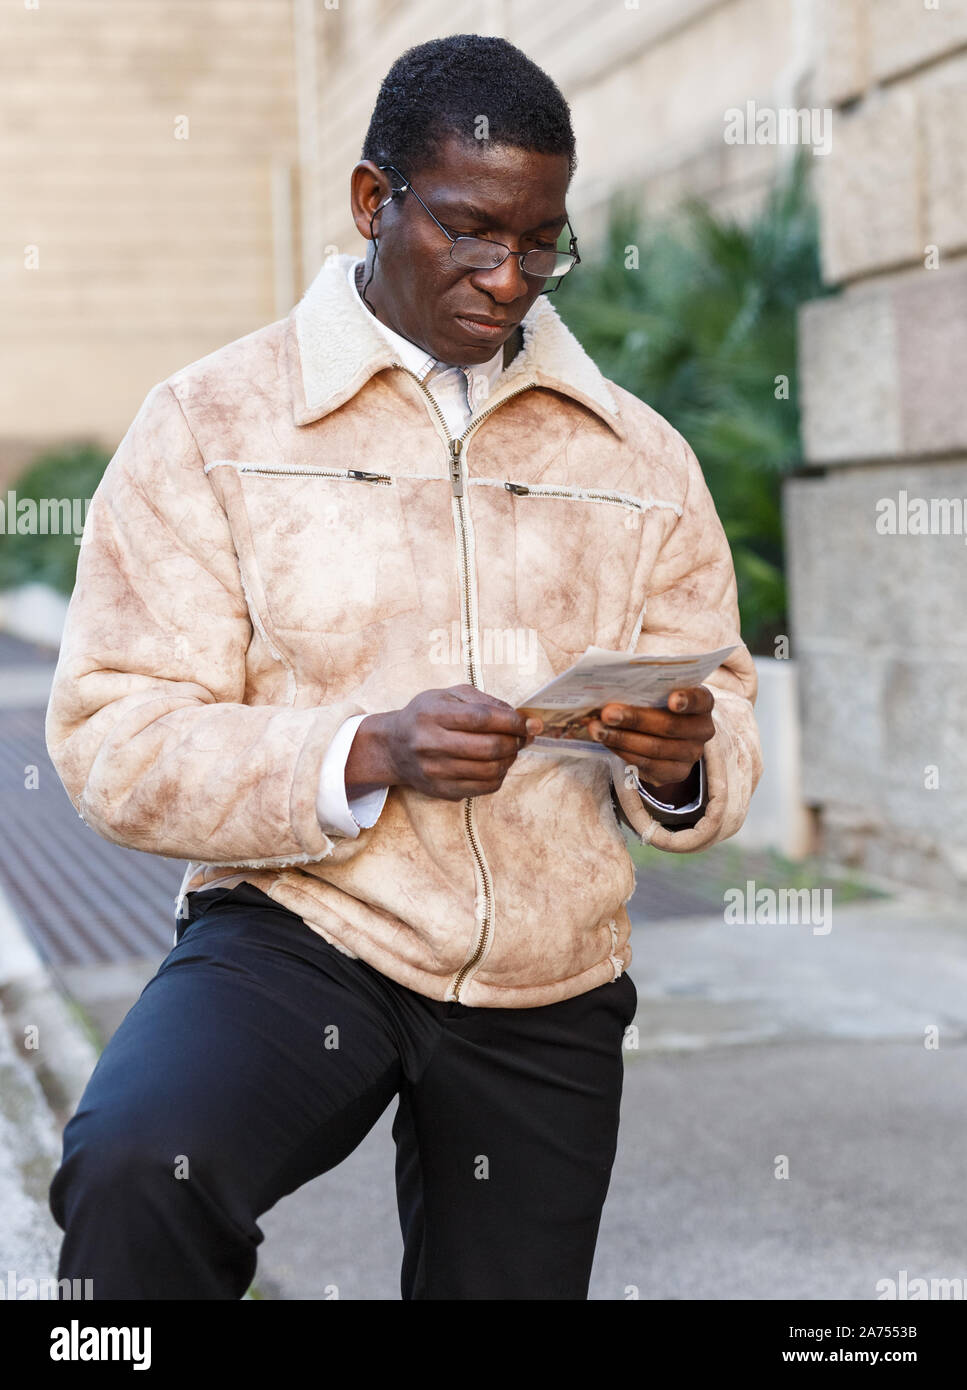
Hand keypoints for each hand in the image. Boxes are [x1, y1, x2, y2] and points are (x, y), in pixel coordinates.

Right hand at [345, 686, 542, 801]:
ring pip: (490, 770)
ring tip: (511, 749)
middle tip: (523, 737)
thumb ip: (486, 702)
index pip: (482, 719)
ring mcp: (435, 771)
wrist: (394, 747)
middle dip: (515, 742)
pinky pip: (483, 788)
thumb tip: (522, 719)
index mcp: (433, 714)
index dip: (512, 722)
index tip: (529, 723)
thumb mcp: (450, 696)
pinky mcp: (441, 790)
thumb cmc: (427, 715)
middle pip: (489, 747)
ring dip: (510, 759)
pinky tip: (497, 764)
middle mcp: (430, 743)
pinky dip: (499, 775)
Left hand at [585, 686, 714, 795]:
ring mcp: (692, 754)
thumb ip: (644, 688)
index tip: (672, 699)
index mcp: (703, 703)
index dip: (687, 699)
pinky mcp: (676, 773)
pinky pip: (647, 765)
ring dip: (621, 739)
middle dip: (634, 719)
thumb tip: (609, 686)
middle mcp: (702, 729)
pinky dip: (623, 753)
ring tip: (597, 729)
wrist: (666, 736)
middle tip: (607, 713)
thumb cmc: (658, 704)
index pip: (699, 700)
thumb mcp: (658, 692)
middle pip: (669, 726)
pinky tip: (606, 742)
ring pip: (654, 749)